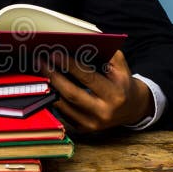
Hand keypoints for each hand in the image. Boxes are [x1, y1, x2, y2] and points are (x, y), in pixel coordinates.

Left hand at [38, 50, 152, 131]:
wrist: (132, 108)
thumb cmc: (123, 83)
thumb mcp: (120, 66)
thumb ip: (105, 53)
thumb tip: (80, 41)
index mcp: (115, 95)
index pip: (88, 78)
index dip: (69, 65)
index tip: (54, 53)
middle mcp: (104, 112)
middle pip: (71, 94)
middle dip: (53, 76)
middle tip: (40, 62)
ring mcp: (93, 124)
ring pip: (63, 106)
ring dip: (49, 88)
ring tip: (40, 72)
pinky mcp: (84, 130)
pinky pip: (63, 114)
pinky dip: (54, 99)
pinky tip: (47, 86)